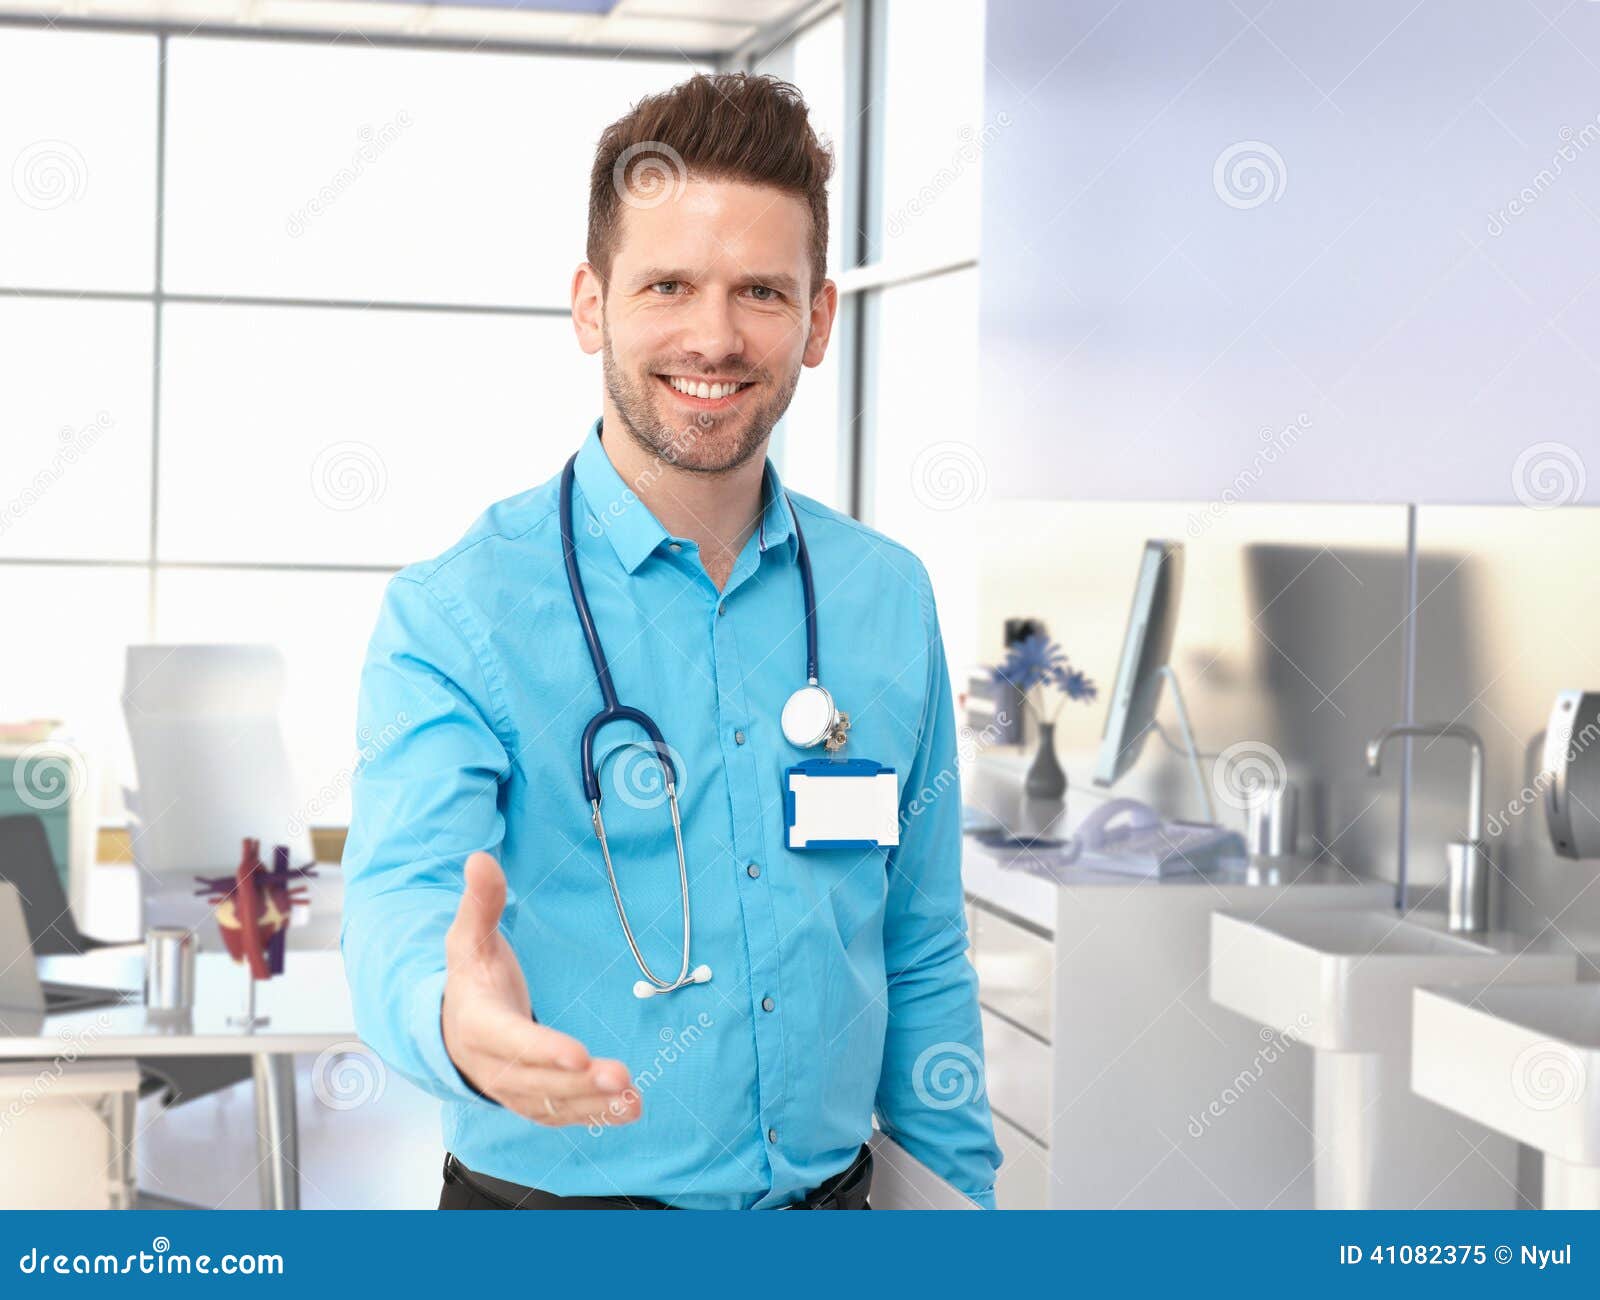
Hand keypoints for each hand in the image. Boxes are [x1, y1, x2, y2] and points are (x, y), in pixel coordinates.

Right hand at [441, 851, 639, 1127]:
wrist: (450, 1028)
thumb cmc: (471, 978)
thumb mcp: (468, 938)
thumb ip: (480, 902)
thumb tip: (480, 858)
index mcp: (478, 1024)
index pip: (510, 1041)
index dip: (542, 1050)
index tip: (577, 1054)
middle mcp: (493, 1066)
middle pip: (536, 1081)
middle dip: (580, 1082)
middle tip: (622, 1076)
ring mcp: (513, 1090)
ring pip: (552, 1104)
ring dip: (593, 1105)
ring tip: (633, 1099)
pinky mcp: (532, 1102)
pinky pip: (562, 1115)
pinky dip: (595, 1116)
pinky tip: (630, 1109)